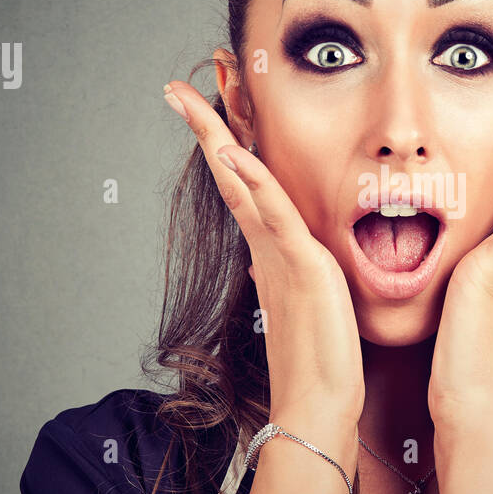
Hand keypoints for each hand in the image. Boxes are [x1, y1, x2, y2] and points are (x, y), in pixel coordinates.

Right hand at [163, 81, 366, 427]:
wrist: (319, 403)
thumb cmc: (319, 359)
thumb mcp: (308, 301)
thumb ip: (289, 274)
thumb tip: (273, 263)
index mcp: (271, 251)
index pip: (242, 185)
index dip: (223, 147)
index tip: (206, 113)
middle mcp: (266, 246)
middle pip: (229, 174)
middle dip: (203, 128)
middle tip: (173, 90)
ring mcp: (278, 253)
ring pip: (242, 182)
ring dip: (216, 137)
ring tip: (188, 100)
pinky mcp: (299, 264)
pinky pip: (273, 213)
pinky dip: (252, 180)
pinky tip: (233, 152)